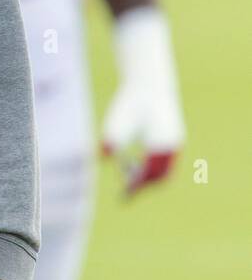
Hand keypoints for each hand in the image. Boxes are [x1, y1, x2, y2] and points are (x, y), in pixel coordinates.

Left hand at [101, 8, 183, 195]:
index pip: (150, 174)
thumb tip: (103, 157)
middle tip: (125, 192)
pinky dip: (153, 169)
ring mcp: (176, 143)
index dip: (137, 186)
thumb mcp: (117, 120)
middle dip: (143, 185)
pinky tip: (135, 164)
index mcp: (160, 142)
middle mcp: (172, 145)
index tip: (123, 195)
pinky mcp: (174, 140)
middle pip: (160, 177)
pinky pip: (166, 163)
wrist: (149, 84)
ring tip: (128, 176)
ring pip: (166, 171)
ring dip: (149, 178)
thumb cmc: (129, 103)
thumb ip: (112, 138)